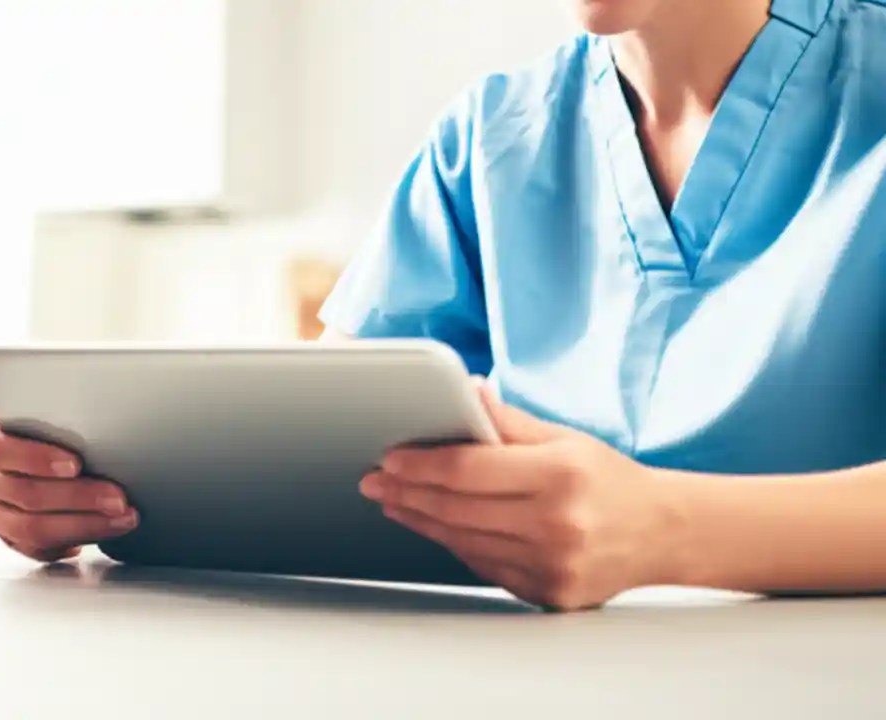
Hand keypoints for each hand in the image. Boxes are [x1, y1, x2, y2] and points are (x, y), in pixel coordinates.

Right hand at [0, 429, 137, 561]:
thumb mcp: (51, 427)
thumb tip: (106, 436)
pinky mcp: (10, 540)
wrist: (35, 467)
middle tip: (117, 499)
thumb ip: (63, 432)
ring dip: (84, 525)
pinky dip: (73, 542)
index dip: (37, 459)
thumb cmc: (50, 442)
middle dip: (78, 498)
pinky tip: (101, 533)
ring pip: (33, 529)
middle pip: (26, 494)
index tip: (75, 465)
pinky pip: (39, 550)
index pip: (0, 451)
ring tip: (120, 519)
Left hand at [360, 388, 680, 610]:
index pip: (468, 470)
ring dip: (421, 521)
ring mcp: (552, 565)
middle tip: (374, 482)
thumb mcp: (563, 438)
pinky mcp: (548, 594)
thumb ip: (507, 422)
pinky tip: (435, 526)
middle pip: (457, 509)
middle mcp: (556, 524)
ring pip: (463, 543)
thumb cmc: (608, 479)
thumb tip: (461, 393)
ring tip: (395, 503)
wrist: (663, 533)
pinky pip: (484, 567)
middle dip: (406, 494)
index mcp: (559, 475)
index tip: (388, 458)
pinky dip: (455, 545)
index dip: (419, 465)